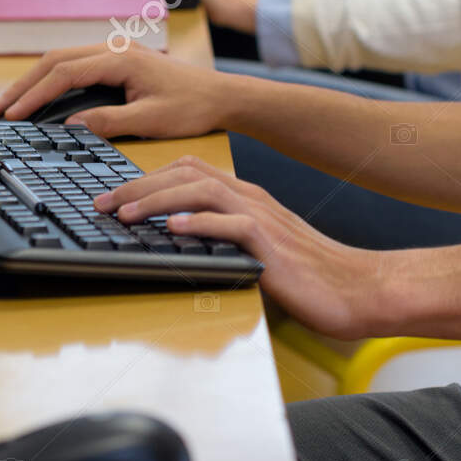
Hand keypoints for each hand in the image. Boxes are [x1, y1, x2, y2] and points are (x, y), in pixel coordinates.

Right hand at [0, 45, 231, 140]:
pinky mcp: (121, 60)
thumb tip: (71, 125)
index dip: (35, 95)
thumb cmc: (193, 107)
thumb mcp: (151, 121)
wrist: (223, 95)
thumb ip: (109, 121)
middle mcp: (117, 48)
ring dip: (36, 80)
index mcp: (122, 59)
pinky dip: (54, 78)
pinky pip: (78, 64)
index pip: (65, 73)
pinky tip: (42, 96)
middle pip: (57, 59)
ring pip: (64, 59)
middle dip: (25, 84)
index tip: (13, 116)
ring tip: (10, 104)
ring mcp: (118, 51)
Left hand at [92, 157, 391, 337]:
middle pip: (188, 174)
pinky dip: (199, 224)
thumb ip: (227, 239)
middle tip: (104, 203)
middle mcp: (253, 200)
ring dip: (158, 200)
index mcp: (249, 198)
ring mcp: (263, 218)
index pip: (191, 172)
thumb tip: (182, 243)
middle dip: (140, 185)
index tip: (115, 196)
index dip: (149, 179)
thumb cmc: (311, 276)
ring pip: (203, 191)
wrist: (357, 287)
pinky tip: (174, 230)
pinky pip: (231, 225)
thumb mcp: (260, 250)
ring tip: (126, 214)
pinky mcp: (271, 244)